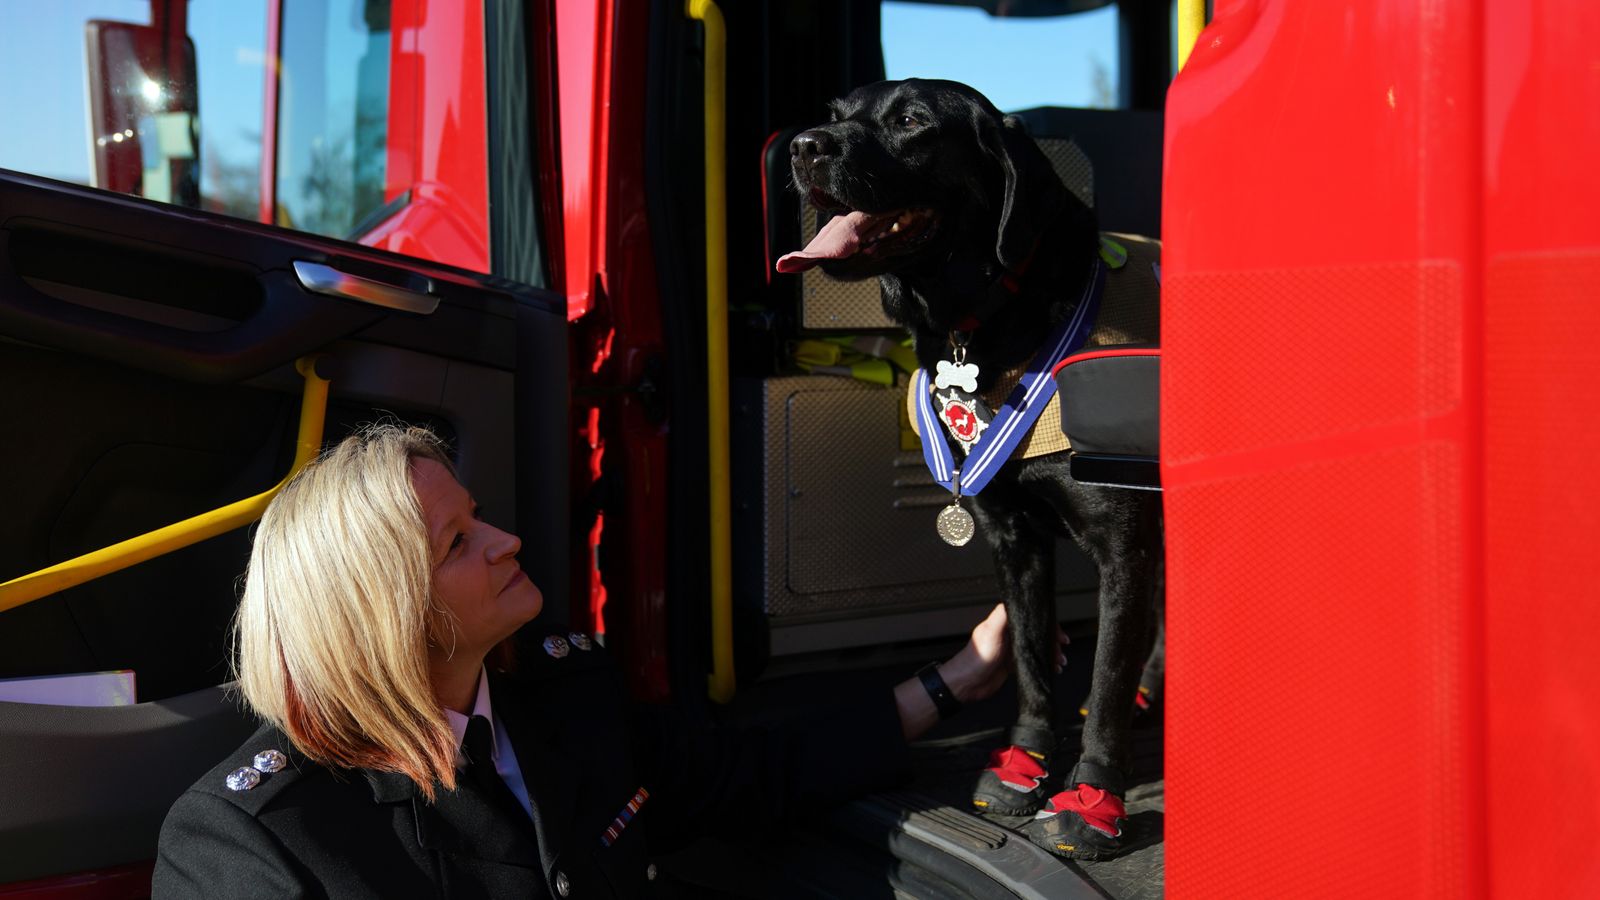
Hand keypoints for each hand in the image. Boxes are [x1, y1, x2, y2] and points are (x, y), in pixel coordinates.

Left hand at [940, 603, 1068, 704]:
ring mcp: (1011, 648)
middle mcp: (1008, 633)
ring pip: (1037, 646)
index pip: (1030, 616)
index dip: (1047, 624)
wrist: (968, 683)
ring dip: (1050, 653)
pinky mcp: (1011, 662)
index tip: (1058, 633)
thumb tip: (1018, 600)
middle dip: (1052, 640)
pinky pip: (1032, 659)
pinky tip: (1051, 669)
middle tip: (1060, 650)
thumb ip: (1003, 615)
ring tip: (1058, 662)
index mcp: (1004, 622)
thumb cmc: (976, 658)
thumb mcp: (991, 632)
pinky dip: (1044, 663)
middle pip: (1036, 632)